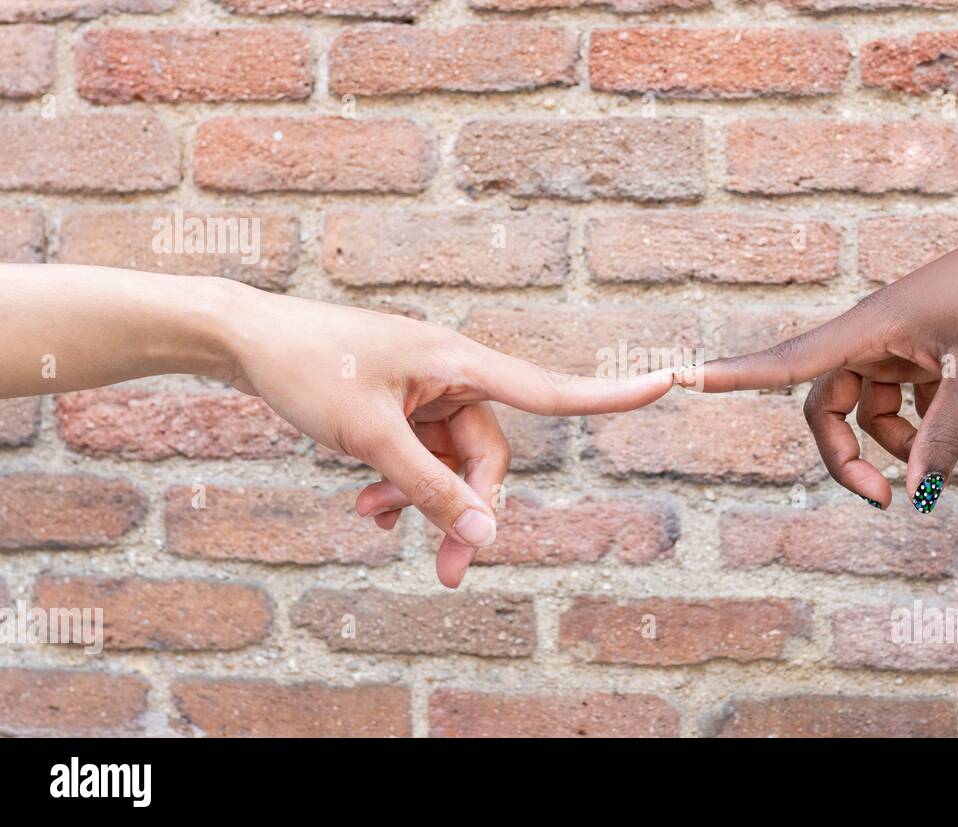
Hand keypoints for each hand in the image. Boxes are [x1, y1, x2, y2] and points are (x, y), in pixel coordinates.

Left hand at [223, 286, 673, 586]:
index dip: (612, 395)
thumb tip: (486, 533)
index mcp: (460, 363)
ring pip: (451, 462)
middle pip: (489, 455)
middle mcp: (454, 374)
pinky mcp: (403, 403)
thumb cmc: (309, 371)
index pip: (550, 390)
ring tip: (370, 518)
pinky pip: (421, 454)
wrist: (248, 341)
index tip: (669, 380)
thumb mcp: (370, 439)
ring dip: (421, 500)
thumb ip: (429, 489)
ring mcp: (428, 389)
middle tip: (447, 573)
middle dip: (467, 510)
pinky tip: (366, 504)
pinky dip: (401, 483)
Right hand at [681, 212, 957, 512]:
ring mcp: (897, 340)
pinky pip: (904, 397)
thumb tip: (914, 490)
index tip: (682, 377)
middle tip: (885, 501)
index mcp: (871, 326)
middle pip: (828, 404)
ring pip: (870, 407)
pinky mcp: (922, 346)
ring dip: (898, 443)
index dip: (736, 375)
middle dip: (848, 455)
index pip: (790, 360)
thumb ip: (944, 436)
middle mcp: (872, 334)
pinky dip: (926, 423)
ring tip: (948, 460)